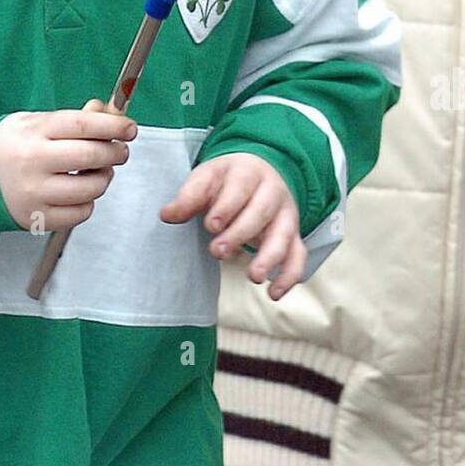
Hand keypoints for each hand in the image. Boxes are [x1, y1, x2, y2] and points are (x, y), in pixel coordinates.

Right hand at [0, 99, 135, 234]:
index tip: (129, 128)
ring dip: (105, 178)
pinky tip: (80, 190)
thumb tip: (110, 114)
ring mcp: (35, 192)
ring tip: (99, 170)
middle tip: (120, 150)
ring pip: (91, 188)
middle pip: (91, 156)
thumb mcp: (36, 121)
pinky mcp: (37, 218)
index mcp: (35, 132)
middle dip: (116, 152)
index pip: (83, 125)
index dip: (113, 126)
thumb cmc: (11, 146)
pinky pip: (80, 213)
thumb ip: (74, 118)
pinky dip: (88, 201)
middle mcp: (34, 162)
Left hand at [161, 153, 305, 300]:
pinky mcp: (292, 235)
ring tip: (253, 277)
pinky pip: (298, 255)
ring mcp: (285, 213)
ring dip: (270, 257)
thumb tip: (166, 215)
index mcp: (247, 171)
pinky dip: (290, 275)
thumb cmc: (226, 180)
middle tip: (217, 252)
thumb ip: (188, 197)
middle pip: (261, 211)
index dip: (226, 207)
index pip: (240, 187)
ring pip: (284, 234)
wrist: (258, 172)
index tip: (211, 225)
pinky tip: (273, 293)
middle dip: (240, 233)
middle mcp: (271, 190)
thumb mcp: (206, 179)